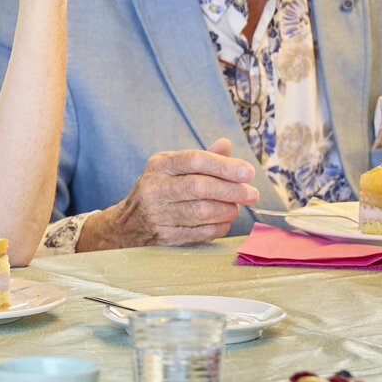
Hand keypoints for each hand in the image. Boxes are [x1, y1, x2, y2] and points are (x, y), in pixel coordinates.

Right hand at [95, 139, 259, 247]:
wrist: (128, 223)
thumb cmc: (160, 189)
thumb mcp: (174, 168)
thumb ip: (202, 157)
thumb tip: (226, 144)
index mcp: (160, 165)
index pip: (195, 160)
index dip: (225, 166)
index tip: (248, 173)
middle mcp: (155, 188)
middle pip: (199, 187)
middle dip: (231, 191)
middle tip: (252, 194)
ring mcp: (157, 214)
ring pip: (201, 212)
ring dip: (226, 210)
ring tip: (237, 207)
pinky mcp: (164, 236)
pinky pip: (199, 232)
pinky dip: (218, 227)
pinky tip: (224, 220)